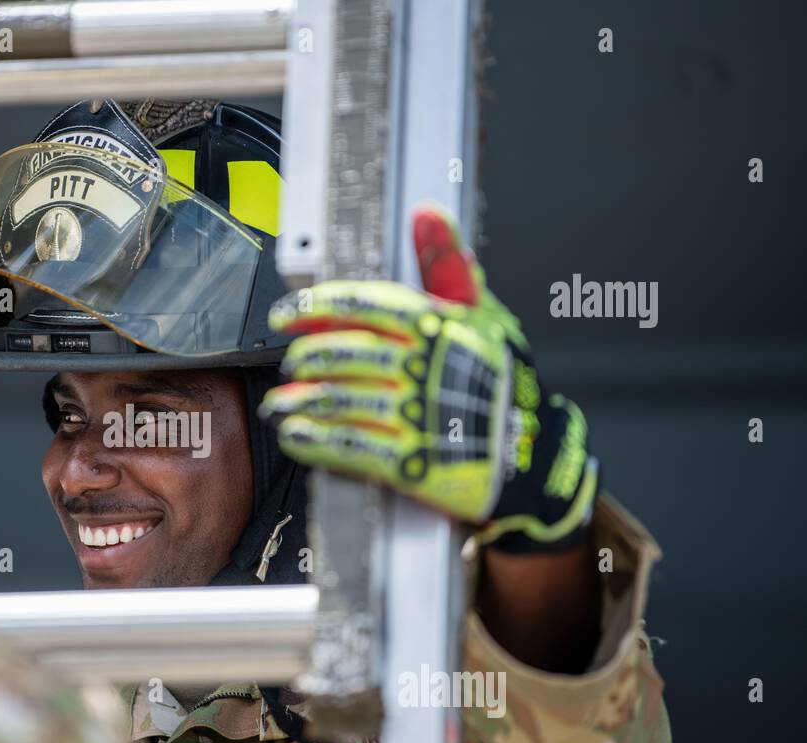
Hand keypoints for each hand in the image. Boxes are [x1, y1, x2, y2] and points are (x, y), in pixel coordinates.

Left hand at [261, 205, 597, 551]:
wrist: (529, 452)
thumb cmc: (500, 380)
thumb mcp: (483, 316)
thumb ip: (447, 266)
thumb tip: (427, 215)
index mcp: (437, 326)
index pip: (365, 305)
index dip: (316, 307)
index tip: (284, 314)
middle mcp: (423, 367)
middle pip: (344, 352)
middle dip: (307, 358)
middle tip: (291, 364)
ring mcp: (416, 415)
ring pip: (339, 398)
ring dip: (300, 401)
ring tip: (279, 403)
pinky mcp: (411, 462)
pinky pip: (349, 446)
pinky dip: (314, 439)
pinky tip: (295, 434)